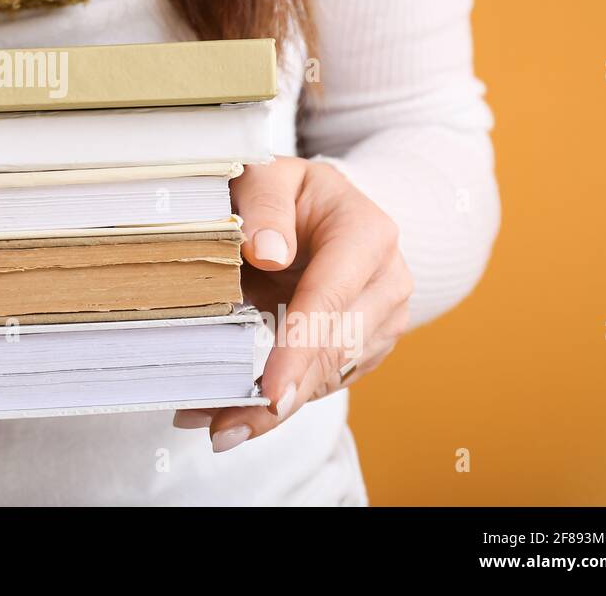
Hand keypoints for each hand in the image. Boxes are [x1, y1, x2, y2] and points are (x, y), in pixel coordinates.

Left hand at [173, 157, 412, 450]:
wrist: (325, 207)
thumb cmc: (286, 191)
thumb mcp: (266, 175)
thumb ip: (263, 204)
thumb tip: (266, 253)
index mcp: (366, 232)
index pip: (329, 298)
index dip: (298, 347)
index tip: (270, 392)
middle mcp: (388, 279)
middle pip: (332, 350)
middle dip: (279, 396)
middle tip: (221, 428)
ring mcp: (386, 316)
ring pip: (330, 376)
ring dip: (274, 408)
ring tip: (217, 425)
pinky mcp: (370, 343)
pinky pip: (327, 381)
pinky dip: (284, 401)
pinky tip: (238, 413)